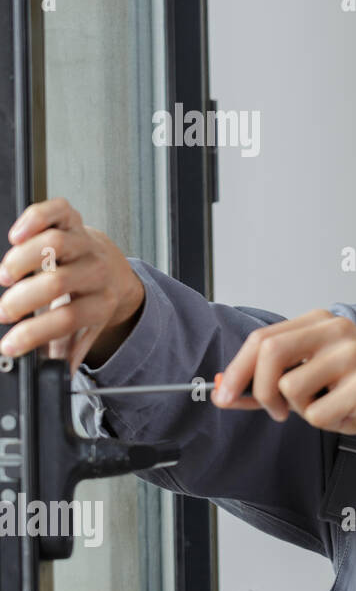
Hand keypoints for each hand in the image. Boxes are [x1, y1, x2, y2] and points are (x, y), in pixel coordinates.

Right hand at [0, 197, 143, 369]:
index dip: (33, 334)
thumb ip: (67, 351)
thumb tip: (57, 379)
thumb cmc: (88, 300)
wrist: (110, 270)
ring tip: (6, 277)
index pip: (67, 319)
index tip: (9, 345)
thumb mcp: (83, 329)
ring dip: (22, 261)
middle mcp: (96, 270)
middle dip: (23, 300)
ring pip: (54, 245)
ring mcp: (84, 242)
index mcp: (101, 301)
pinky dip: (33, 219)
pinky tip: (15, 236)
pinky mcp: (71, 220)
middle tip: (5, 311)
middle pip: (58, 283)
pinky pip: (56, 212)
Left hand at [211, 308, 355, 454]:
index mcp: (321, 322)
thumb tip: (223, 390)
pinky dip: (327, 423)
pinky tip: (350, 415)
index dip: (236, 370)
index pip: (262, 338)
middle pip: (269, 352)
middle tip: (272, 412)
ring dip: (301, 410)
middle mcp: (337, 330)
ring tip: (330, 408)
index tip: (223, 395)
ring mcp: (352, 354)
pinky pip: (315, 413)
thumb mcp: (311, 385)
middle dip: (257, 389)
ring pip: (289, 388)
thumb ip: (268, 384)